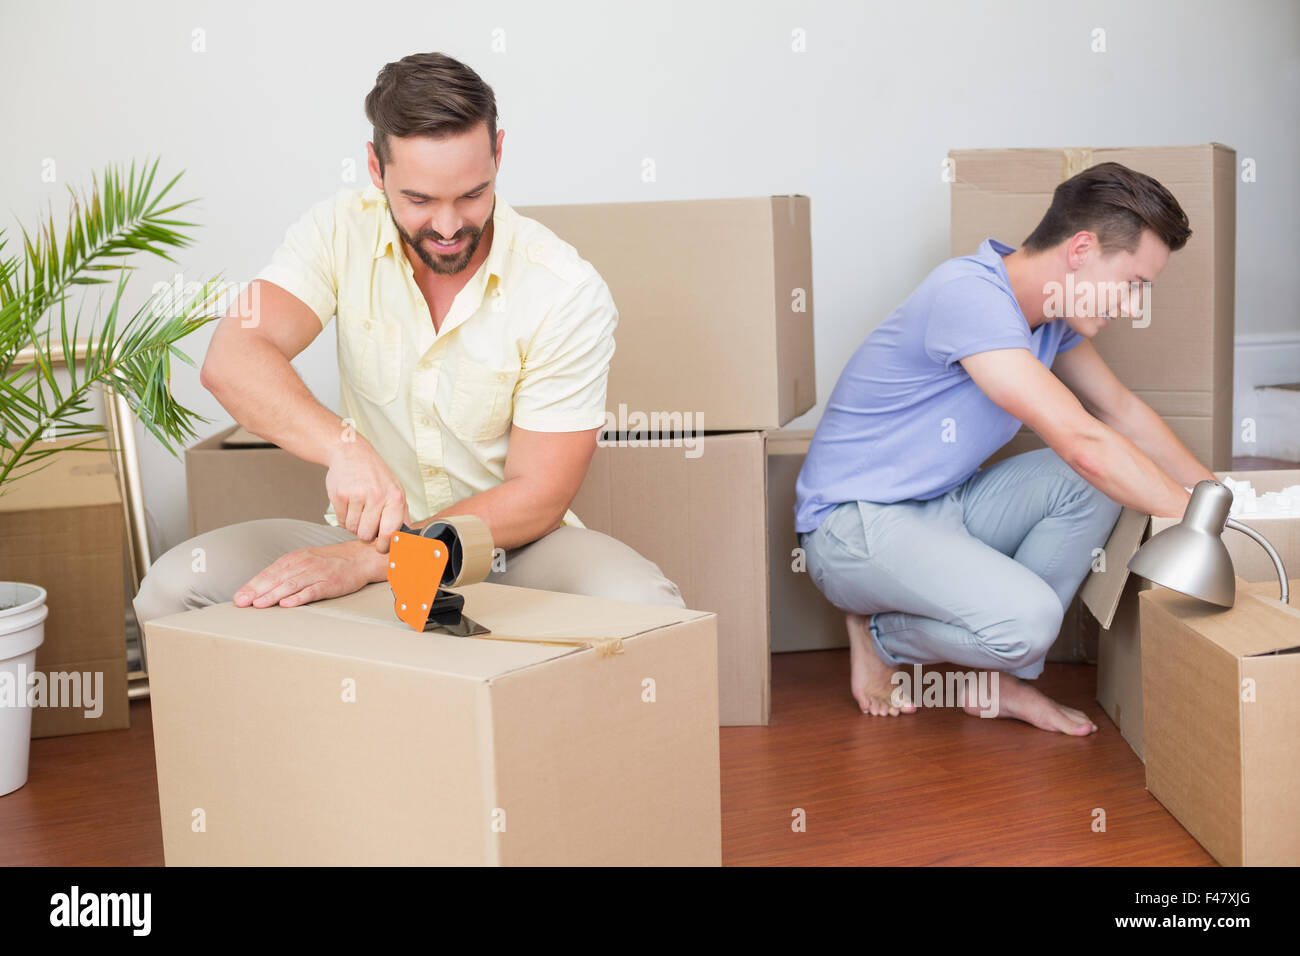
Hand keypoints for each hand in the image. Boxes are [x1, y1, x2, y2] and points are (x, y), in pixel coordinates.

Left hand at [233, 540, 386, 608]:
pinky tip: (287, 604)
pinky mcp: (330, 583)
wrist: (359, 558)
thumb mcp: (305, 561)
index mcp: (294, 559)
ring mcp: (316, 574)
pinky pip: (312, 591)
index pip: (268, 572)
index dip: (252, 585)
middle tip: (241, 603)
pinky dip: (298, 598)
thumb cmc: (329, 562)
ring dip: (273, 595)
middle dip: (256, 591)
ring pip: (290, 585)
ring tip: (259, 604)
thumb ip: (286, 573)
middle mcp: (303, 564)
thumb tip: (261, 589)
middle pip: (276, 578)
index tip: (238, 597)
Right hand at [325, 435, 409, 552]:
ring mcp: (357, 496)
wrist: (352, 453)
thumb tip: (405, 539)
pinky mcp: (340, 495)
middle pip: (367, 535)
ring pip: (353, 529)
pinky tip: (349, 503)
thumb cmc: (375, 475)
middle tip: (367, 522)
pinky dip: (344, 517)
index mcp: (395, 498)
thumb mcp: (395, 490)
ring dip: (354, 525)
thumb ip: (400, 514)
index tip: (381, 547)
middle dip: (365, 534)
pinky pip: (341, 521)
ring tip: (359, 509)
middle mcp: (377, 496)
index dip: (384, 545)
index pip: (391, 533)